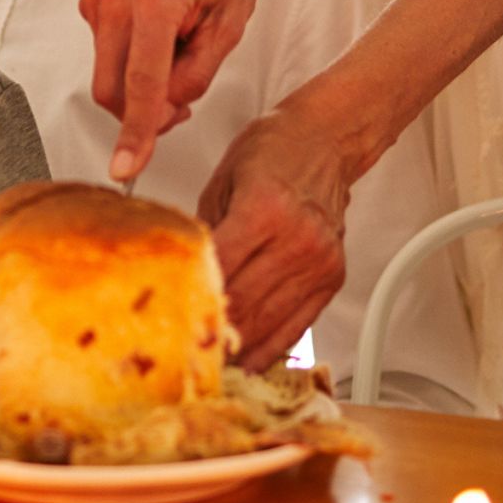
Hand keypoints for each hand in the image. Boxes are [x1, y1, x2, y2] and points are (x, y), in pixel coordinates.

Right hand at [80, 0, 264, 181]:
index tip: (125, 168)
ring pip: (108, 78)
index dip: (136, 132)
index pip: (142, 82)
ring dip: (141, 87)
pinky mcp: (91, 1)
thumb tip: (164, 109)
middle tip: (185, 102)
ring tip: (179, 54)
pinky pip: (106, 58)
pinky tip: (160, 41)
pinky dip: (132, 65)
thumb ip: (197, 73)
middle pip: (113, 89)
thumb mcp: (232, 24)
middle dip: (145, 112)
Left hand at [199, 106, 350, 369]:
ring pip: (268, 323)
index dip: (193, 303)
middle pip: (244, 304)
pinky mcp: (332, 276)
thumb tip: (182, 277)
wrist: (327, 140)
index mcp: (265, 209)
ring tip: (209, 363)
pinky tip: (248, 359)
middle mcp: (297, 239)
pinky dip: (270, 347)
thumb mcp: (222, 182)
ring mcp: (319, 262)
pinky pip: (297, 325)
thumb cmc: (275, 150)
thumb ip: (204, 232)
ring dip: (237, 349)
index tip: (170, 323)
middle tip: (182, 354)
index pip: (220, 271)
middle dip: (211, 333)